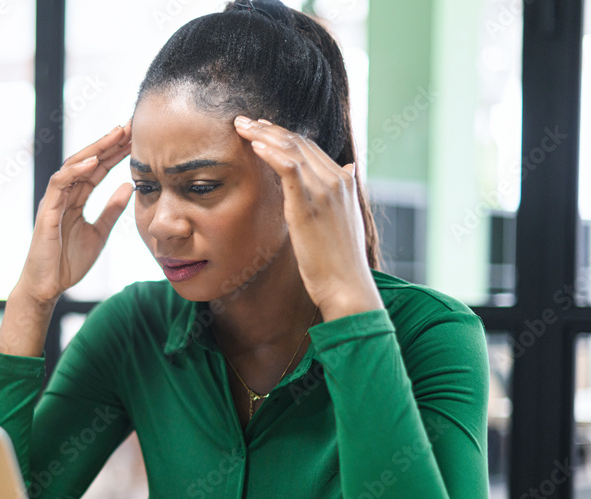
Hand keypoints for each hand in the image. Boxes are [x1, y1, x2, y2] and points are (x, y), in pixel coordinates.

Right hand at [17, 121, 133, 304]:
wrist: (48, 286)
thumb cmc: (68, 262)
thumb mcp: (99, 233)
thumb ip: (112, 210)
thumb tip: (130, 187)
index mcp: (75, 199)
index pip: (97, 169)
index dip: (115, 153)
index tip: (135, 138)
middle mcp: (64, 194)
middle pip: (87, 161)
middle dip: (108, 143)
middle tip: (129, 125)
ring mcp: (54, 201)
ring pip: (73, 166)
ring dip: (94, 149)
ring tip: (114, 135)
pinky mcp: (47, 211)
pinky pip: (59, 184)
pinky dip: (75, 171)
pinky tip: (92, 161)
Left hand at [233, 116, 382, 320]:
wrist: (347, 286)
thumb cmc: (339, 261)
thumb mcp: (343, 221)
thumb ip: (340, 195)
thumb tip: (348, 170)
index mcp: (345, 182)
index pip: (310, 148)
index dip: (283, 135)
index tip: (260, 129)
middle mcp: (337, 180)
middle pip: (299, 143)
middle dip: (269, 128)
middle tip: (244, 120)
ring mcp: (325, 191)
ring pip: (292, 149)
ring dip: (263, 134)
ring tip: (242, 126)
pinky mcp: (309, 205)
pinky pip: (289, 168)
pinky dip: (270, 152)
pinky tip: (253, 145)